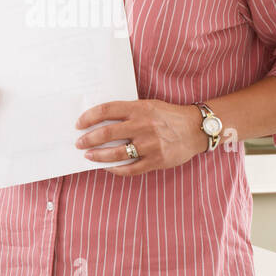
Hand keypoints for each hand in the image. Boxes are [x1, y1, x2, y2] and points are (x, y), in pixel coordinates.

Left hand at [75, 99, 203, 176]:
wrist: (197, 129)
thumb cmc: (168, 116)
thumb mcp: (149, 106)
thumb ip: (128, 112)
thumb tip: (99, 120)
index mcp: (140, 109)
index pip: (106, 110)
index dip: (88, 117)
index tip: (78, 124)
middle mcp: (143, 126)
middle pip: (106, 133)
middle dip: (88, 140)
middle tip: (78, 143)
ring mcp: (150, 145)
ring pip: (115, 153)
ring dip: (97, 156)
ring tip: (88, 156)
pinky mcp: (156, 160)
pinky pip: (129, 169)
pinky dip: (115, 169)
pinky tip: (106, 167)